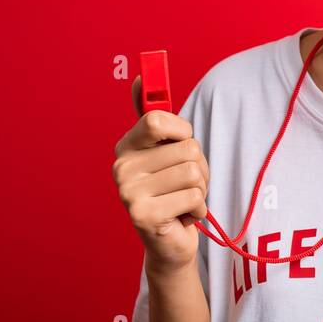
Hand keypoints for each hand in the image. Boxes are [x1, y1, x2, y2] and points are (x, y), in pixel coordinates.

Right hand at [112, 75, 208, 275]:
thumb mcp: (167, 152)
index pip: (157, 119)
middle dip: (199, 167)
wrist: (170, 243)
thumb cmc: (173, 191)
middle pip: (186, 148)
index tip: (179, 145)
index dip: (182, 132)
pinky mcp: (144, 216)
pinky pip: (195, 196)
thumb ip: (156, 118)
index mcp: (126, 148)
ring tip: (184, 200)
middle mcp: (121, 168)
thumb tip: (142, 78)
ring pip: (193, 172)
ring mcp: (129, 193)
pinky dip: (200, 208)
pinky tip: (184, 217)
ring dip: (201, 188)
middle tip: (184, 185)